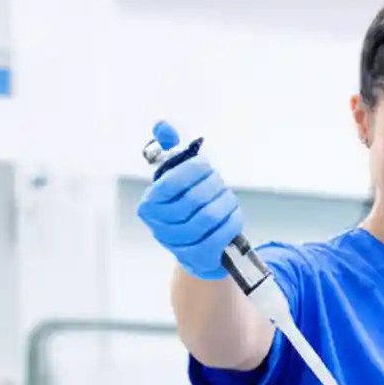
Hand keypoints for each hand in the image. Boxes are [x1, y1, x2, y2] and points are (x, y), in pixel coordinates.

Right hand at [136, 121, 242, 280]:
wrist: (197, 249)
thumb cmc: (187, 207)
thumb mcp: (176, 177)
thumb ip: (169, 149)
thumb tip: (162, 126)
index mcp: (150, 204)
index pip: (170, 183)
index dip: (193, 170)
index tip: (205, 165)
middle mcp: (159, 226)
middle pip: (194, 199)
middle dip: (214, 186)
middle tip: (219, 182)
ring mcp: (178, 245)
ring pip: (209, 216)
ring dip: (225, 203)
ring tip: (227, 198)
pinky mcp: (198, 258)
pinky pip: (220, 236)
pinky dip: (232, 222)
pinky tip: (232, 215)